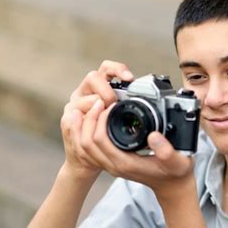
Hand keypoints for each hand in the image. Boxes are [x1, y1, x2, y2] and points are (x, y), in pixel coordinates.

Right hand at [60, 60, 133, 178]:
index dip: (117, 69)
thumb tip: (159, 104)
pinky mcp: (67, 121)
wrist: (89, 159)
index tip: (130, 78)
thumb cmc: (111, 139)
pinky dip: (85, 126)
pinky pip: (73, 120)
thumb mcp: (127, 121)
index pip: (107, 68)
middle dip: (106, 91)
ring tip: (105, 120)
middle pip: (93, 77)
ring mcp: (74, 105)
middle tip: (114, 105)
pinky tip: (93, 131)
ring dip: (97, 111)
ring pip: (84, 100)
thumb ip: (135, 110)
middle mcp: (85, 92)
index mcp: (101, 87)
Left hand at [74, 99, 194, 197]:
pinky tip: (93, 121)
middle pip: (86, 143)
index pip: (99, 140)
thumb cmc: (175, 172)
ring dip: (84, 127)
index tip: (110, 104)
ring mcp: (112, 165)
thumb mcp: (177, 161)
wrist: (173, 185)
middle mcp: (114, 165)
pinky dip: (87, 134)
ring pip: (85, 147)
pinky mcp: (113, 162)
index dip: (100, 119)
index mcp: (126, 163)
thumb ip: (166, 151)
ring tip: (90, 108)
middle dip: (88, 120)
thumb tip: (153, 136)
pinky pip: (92, 149)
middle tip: (98, 102)